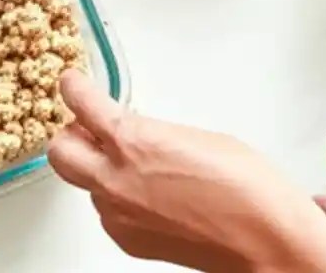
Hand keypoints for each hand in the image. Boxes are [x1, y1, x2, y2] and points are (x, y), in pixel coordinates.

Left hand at [48, 71, 325, 272]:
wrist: (264, 239)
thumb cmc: (246, 188)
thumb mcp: (197, 137)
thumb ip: (152, 132)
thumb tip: (136, 134)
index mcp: (133, 142)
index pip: (82, 105)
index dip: (74, 89)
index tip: (72, 83)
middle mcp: (115, 180)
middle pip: (61, 151)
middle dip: (73, 135)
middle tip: (92, 126)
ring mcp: (119, 215)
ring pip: (87, 183)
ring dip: (102, 169)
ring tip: (141, 166)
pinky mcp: (128, 241)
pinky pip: (109, 212)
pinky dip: (121, 199)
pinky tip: (154, 195)